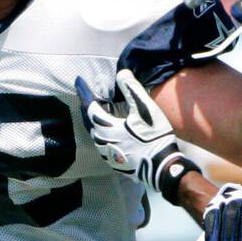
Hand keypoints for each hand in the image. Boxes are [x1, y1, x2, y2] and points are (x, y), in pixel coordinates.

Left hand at [74, 69, 197, 201]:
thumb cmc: (155, 137)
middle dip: (87, 108)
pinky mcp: (116, 164)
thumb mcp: (146, 109)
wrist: (162, 167)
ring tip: (96, 114)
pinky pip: (102, 147)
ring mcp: (109, 155)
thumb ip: (133, 90)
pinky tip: (107, 134)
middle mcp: (104, 142)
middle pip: (89, 122)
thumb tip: (121, 73)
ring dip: (93, 123)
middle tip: (87, 96)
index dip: (84, 93)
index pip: (90, 107)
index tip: (79, 81)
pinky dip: (101, 135)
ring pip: (95, 136)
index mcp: (109, 128)